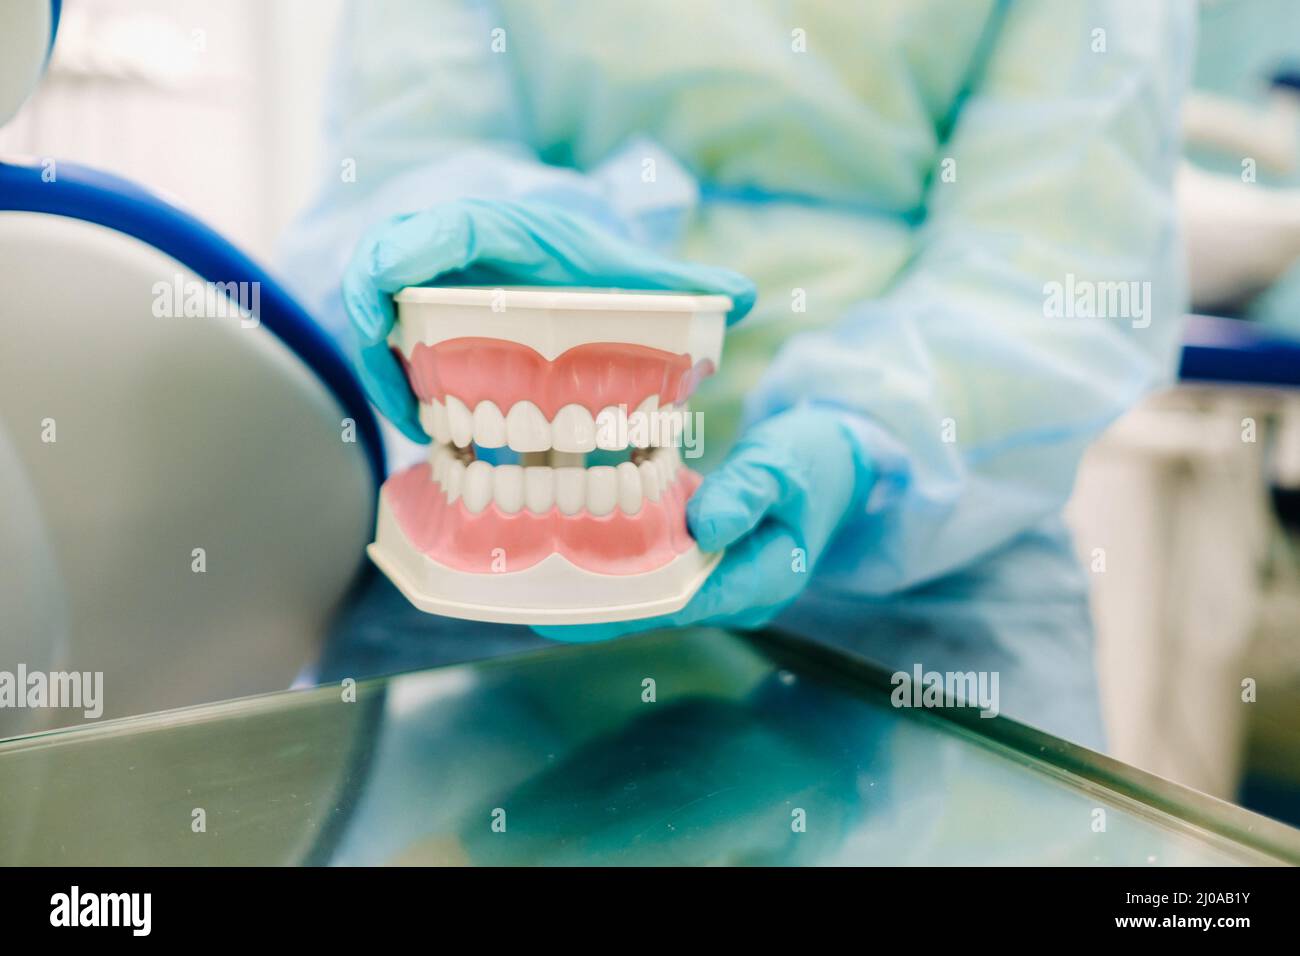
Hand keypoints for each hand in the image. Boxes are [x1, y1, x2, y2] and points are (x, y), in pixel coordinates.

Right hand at [341, 197, 755, 441]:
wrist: (557, 256)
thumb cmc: (590, 265)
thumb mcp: (632, 276)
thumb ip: (682, 286)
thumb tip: (744, 299)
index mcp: (500, 231)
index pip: (437, 230)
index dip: (399, 261)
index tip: (386, 305)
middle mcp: (450, 248)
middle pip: (382, 273)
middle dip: (376, 335)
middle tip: (405, 404)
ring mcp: (426, 278)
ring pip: (375, 310)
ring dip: (381, 367)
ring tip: (412, 425)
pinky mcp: (416, 308)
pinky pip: (384, 334)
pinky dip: (391, 373)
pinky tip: (418, 419)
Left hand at [535, 405, 873, 640]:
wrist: (836, 458)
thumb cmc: (813, 459)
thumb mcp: (785, 468)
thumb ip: (746, 495)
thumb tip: (704, 527)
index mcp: (764, 579)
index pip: (687, 600)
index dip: (628, 604)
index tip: (574, 605)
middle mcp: (735, 591)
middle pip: (657, 606)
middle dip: (597, 607)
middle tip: (532, 605)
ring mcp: (717, 578)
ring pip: (649, 591)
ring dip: (597, 587)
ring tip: (533, 584)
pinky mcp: (702, 558)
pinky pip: (653, 567)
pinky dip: (614, 559)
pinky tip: (563, 550)